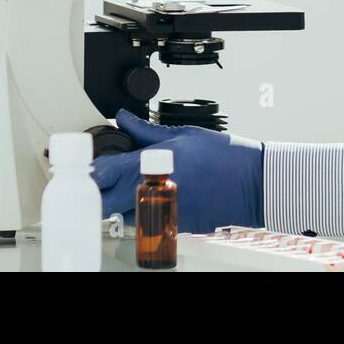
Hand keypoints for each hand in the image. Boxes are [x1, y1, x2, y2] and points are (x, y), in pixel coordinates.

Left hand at [91, 109, 263, 233]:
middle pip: (104, 203)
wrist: (252, 183)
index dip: (92, 171)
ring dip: (119, 204)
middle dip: (98, 194)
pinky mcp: (173, 225)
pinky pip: (146, 222)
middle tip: (102, 184)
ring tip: (132, 189)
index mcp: (151, 164)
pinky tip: (156, 198)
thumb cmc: (224, 157)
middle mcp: (153, 191)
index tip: (91, 168)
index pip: (104, 173)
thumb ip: (145, 130)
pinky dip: (143, 212)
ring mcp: (162, 212)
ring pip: (122, 215)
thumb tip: (123, 118)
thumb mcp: (182, 134)